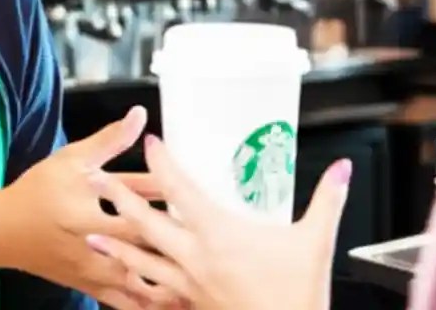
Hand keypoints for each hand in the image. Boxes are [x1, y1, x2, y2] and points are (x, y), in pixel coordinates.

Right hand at [0, 107, 185, 308]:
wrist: (2, 231)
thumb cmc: (37, 191)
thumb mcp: (73, 159)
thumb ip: (110, 140)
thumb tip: (139, 115)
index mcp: (87, 217)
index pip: (136, 221)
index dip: (169, 220)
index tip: (201, 215)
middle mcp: (91, 250)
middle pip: (143, 257)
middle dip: (177, 256)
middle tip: (211, 252)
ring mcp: (91, 274)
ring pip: (137, 287)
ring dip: (168, 285)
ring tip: (202, 285)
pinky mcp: (89, 288)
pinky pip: (124, 302)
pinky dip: (147, 302)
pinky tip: (172, 302)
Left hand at [86, 135, 351, 309]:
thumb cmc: (298, 294)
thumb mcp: (315, 242)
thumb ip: (327, 200)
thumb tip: (345, 168)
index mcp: (218, 233)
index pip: (180, 189)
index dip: (162, 163)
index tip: (151, 142)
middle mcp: (194, 257)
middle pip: (146, 221)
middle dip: (119, 198)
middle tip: (94, 178)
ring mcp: (188, 285)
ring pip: (141, 261)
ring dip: (115, 244)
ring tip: (90, 232)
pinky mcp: (189, 306)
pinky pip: (155, 294)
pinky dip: (136, 284)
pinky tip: (122, 281)